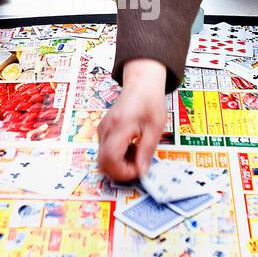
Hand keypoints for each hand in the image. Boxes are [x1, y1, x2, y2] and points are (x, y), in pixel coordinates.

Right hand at [97, 58, 168, 181]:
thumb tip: (142, 172)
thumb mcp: (155, 127)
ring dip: (120, 164)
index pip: (111, 158)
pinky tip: (132, 147)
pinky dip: (118, 156)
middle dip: (120, 171)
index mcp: (120, 126)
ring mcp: (102, 130)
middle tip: (139, 165)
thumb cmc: (150, 101)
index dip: (123, 171)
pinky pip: (106, 151)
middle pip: (103, 162)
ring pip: (103, 159)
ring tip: (138, 152)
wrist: (141, 84)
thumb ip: (146, 151)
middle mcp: (106, 129)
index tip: (139, 170)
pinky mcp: (103, 131)